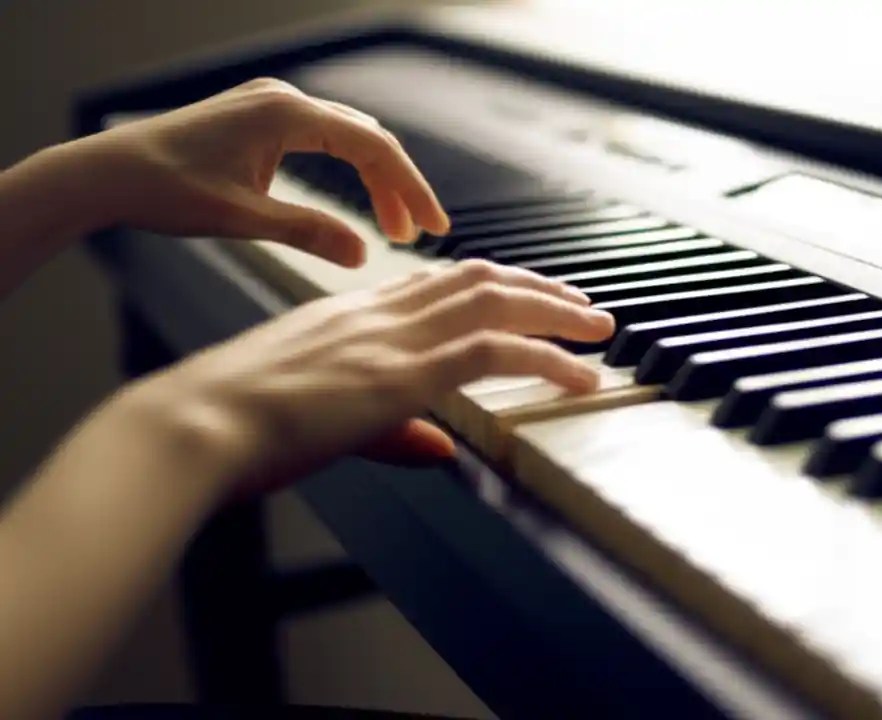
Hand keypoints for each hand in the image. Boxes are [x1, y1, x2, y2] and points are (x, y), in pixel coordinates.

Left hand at [71, 77, 447, 266]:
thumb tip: (363, 255)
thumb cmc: (165, 190)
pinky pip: (323, 138)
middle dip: (398, 188)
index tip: (435, 227)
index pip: (374, 147)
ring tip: (392, 228)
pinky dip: (348, 169)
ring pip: (347, 137)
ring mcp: (271, 105)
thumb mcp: (244, 219)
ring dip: (374, 181)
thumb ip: (308, 233)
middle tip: (419, 235)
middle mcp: (284, 99)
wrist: (107, 173)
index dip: (411, 189)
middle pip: (367, 139)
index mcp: (286, 114)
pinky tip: (356, 201)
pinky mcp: (260, 118)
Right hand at [110, 259, 613, 500]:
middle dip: (539, 289)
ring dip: (557, 313)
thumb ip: (389, 430)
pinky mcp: (402, 373)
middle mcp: (377, 312)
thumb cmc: (232, 427)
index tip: (529, 295)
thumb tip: (439, 450)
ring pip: (497, 302)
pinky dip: (547, 358)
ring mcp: (392, 338)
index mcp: (351, 314)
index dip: (493, 285)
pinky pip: (495, 350)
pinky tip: (580, 376)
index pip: (439, 283)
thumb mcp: (318, 422)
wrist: (193, 424)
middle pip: (479, 279)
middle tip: (584, 307)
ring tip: (599, 331)